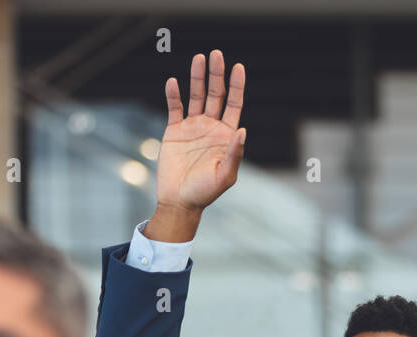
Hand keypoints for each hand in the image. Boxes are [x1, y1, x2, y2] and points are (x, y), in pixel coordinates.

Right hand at [146, 50, 245, 241]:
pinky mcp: (174, 130)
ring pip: (196, 96)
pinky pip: (174, 108)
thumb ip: (234, 153)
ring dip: (197, 78)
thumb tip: (242, 129)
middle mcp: (211, 127)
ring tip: (198, 58)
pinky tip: (174, 82)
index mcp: (226, 136)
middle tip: (216, 54)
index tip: (238, 67)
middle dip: (216, 75)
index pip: (234, 104)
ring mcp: (192, 127)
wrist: (179, 202)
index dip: (236, 86)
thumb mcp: (225, 176)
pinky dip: (173, 95)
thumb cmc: (205, 193)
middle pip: (215, 95)